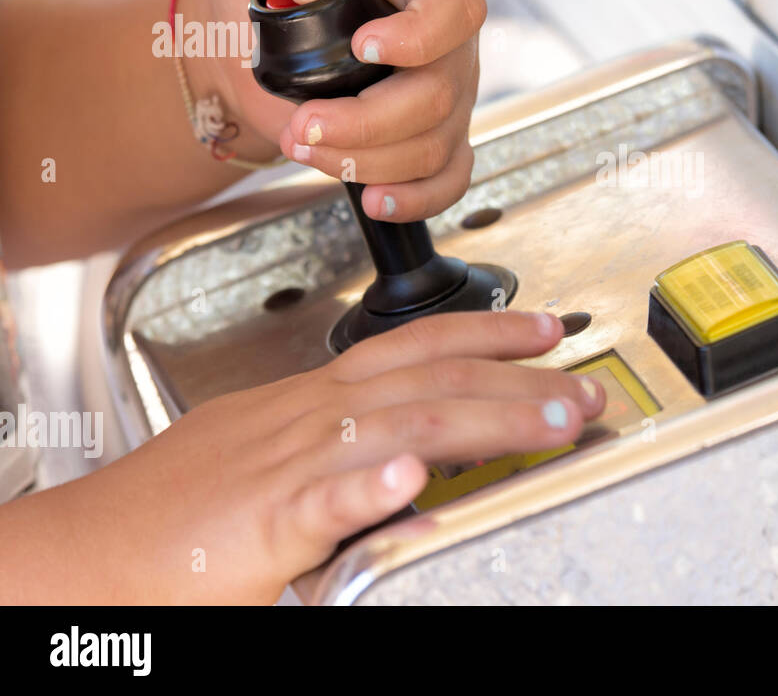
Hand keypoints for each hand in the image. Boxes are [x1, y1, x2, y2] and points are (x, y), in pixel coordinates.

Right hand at [5, 312, 603, 603]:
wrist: (86, 554)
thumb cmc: (176, 511)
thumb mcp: (275, 456)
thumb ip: (346, 445)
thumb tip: (414, 451)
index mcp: (317, 401)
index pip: (418, 346)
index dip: (490, 331)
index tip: (547, 325)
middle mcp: (312, 418)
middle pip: (433, 377)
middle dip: (521, 376)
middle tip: (587, 380)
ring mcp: (290, 464)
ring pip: (404, 422)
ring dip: (488, 417)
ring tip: (554, 418)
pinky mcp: (262, 524)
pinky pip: (321, 498)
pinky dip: (367, 482)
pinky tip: (409, 473)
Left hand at [188, 0, 486, 221]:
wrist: (255, 35)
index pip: (456, 6)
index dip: (420, 35)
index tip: (362, 46)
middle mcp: (448, 38)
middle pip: (439, 94)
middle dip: (368, 121)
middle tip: (303, 122)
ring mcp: (447, 91)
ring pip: (434, 144)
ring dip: (366, 159)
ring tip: (302, 144)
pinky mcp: (435, 136)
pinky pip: (449, 178)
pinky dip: (416, 197)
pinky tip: (374, 199)